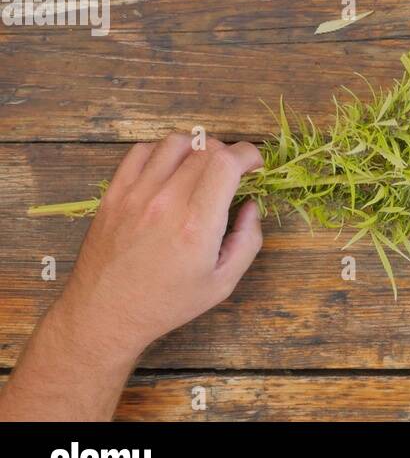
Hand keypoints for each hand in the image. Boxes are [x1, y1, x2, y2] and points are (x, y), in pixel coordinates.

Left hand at [0, 133, 263, 419]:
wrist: (106, 314)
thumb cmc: (167, 303)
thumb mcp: (223, 283)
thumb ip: (247, 241)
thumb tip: (251, 205)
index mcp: (197, 225)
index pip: (226, 162)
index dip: (248, 155)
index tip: (254, 166)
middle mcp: (165, 202)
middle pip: (205, 149)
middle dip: (228, 154)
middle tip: (232, 174)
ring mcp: (135, 194)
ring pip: (174, 143)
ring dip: (197, 149)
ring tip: (201, 168)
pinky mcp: (114, 194)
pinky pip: (141, 152)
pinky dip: (162, 152)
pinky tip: (170, 171)